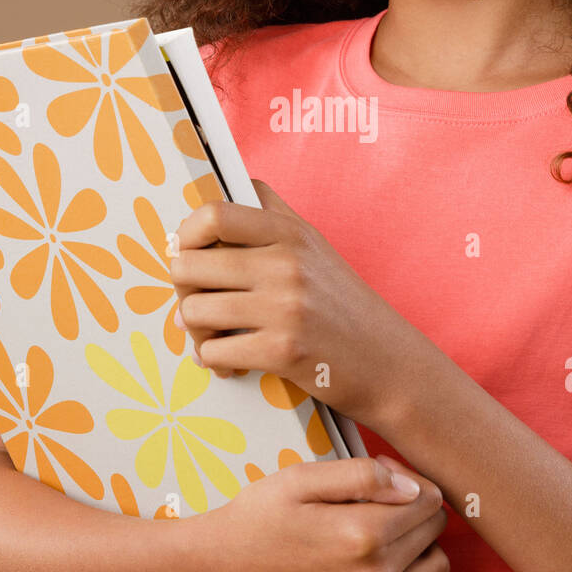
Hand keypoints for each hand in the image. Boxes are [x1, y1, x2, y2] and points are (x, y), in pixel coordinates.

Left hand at [169, 179, 419, 423]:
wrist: (388, 362)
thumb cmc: (343, 306)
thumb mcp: (314, 247)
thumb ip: (269, 218)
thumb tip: (209, 209)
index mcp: (290, 232)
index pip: (213, 214)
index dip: (186, 235)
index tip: (189, 254)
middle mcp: (287, 263)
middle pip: (189, 265)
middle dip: (182, 290)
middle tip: (197, 304)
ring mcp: (285, 307)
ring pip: (193, 312)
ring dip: (195, 331)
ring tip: (214, 337)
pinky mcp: (282, 350)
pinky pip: (213, 352)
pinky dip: (214, 360)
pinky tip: (231, 362)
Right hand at [196, 454, 449, 571]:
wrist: (221, 564)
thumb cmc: (263, 513)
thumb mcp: (304, 476)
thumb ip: (364, 474)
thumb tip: (414, 489)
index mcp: (362, 534)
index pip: (430, 501)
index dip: (411, 482)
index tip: (384, 479)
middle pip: (434, 534)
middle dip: (416, 511)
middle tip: (378, 504)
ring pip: (435, 571)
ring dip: (420, 549)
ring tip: (385, 538)